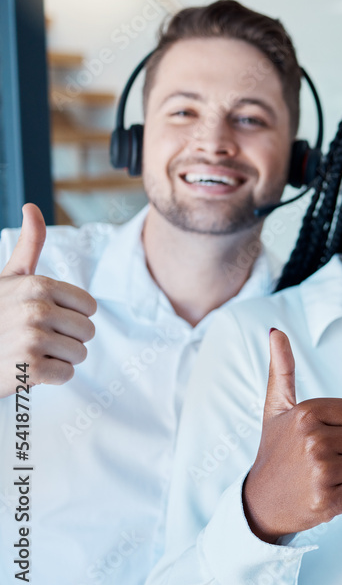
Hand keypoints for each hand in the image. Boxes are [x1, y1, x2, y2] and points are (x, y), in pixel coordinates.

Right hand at [0, 204, 96, 397]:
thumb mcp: (8, 278)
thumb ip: (29, 245)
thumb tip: (31, 207)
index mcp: (38, 285)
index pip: (89, 307)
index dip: (71, 317)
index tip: (44, 319)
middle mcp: (36, 308)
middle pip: (88, 332)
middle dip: (66, 340)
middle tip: (35, 340)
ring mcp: (32, 338)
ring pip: (80, 354)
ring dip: (58, 359)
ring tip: (30, 353)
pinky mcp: (29, 368)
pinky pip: (66, 375)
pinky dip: (50, 378)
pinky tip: (27, 370)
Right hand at [242, 328, 341, 543]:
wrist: (260, 503)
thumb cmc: (275, 451)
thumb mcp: (276, 409)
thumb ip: (282, 369)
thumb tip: (275, 331)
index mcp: (307, 413)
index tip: (326, 437)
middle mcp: (314, 439)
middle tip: (327, 460)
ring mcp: (320, 472)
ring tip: (330, 477)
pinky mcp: (328, 502)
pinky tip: (332, 494)